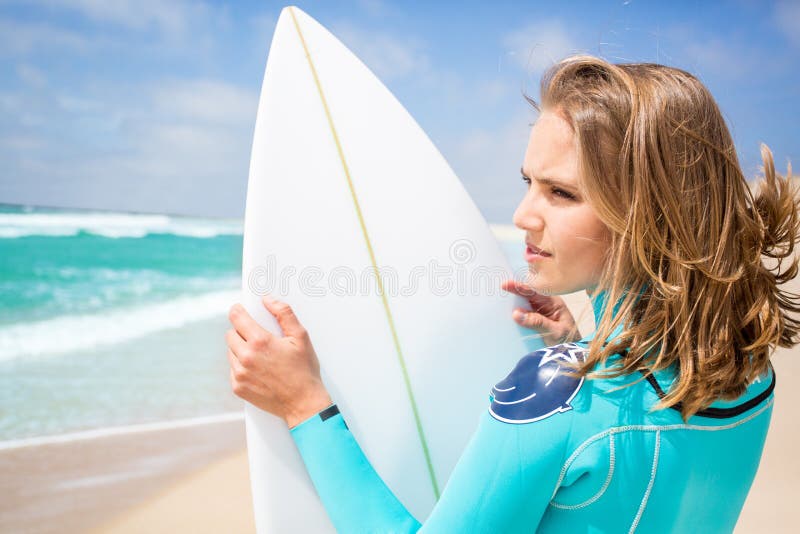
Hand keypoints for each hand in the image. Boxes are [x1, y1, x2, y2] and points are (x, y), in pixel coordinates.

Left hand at [226, 296, 332, 428]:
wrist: (303, 404)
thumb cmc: (304, 370)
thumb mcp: (301, 337)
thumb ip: (284, 314)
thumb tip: (268, 300)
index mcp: (260, 341)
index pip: (236, 317)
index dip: (237, 310)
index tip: (239, 310)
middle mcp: (245, 357)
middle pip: (230, 334)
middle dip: (242, 332)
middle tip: (258, 338)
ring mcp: (240, 374)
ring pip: (230, 352)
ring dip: (241, 350)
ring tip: (261, 356)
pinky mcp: (238, 387)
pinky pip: (233, 369)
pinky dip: (241, 367)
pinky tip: (259, 370)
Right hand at [501, 279, 580, 345]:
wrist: (573, 353)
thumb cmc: (568, 340)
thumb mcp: (555, 332)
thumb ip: (537, 322)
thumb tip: (516, 314)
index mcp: (553, 302)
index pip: (534, 291)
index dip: (519, 287)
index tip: (505, 285)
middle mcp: (544, 304)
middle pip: (525, 295)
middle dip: (512, 291)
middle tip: (496, 288)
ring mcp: (538, 312)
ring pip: (522, 304)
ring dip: (511, 303)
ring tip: (496, 299)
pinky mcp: (533, 321)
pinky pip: (521, 314)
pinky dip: (513, 313)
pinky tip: (503, 313)